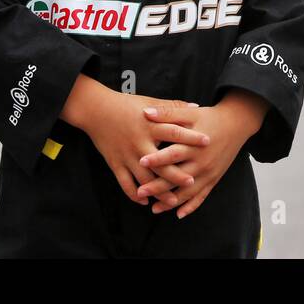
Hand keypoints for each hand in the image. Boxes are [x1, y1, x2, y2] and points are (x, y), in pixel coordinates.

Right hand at [82, 91, 210, 206]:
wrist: (96, 110)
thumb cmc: (126, 104)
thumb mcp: (150, 102)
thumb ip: (173, 107)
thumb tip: (196, 105)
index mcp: (150, 124)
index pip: (174, 131)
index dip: (191, 136)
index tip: (207, 142)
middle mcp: (139, 142)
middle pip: (161, 161)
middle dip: (176, 174)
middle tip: (191, 182)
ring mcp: (127, 155)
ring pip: (144, 178)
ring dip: (158, 191)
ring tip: (172, 201)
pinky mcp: (115, 163)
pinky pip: (124, 183)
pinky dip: (134, 194)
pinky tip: (145, 201)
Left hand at [138, 92, 267, 217]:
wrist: (237, 124)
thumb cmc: (210, 117)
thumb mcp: (190, 113)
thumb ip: (168, 113)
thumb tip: (146, 112)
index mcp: (194, 144)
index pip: (174, 153)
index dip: (158, 158)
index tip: (141, 162)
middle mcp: (201, 161)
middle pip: (177, 176)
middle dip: (158, 186)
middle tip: (140, 192)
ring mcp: (208, 172)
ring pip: (188, 191)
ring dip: (171, 201)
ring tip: (154, 209)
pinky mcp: (214, 178)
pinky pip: (202, 196)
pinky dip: (191, 206)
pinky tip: (179, 214)